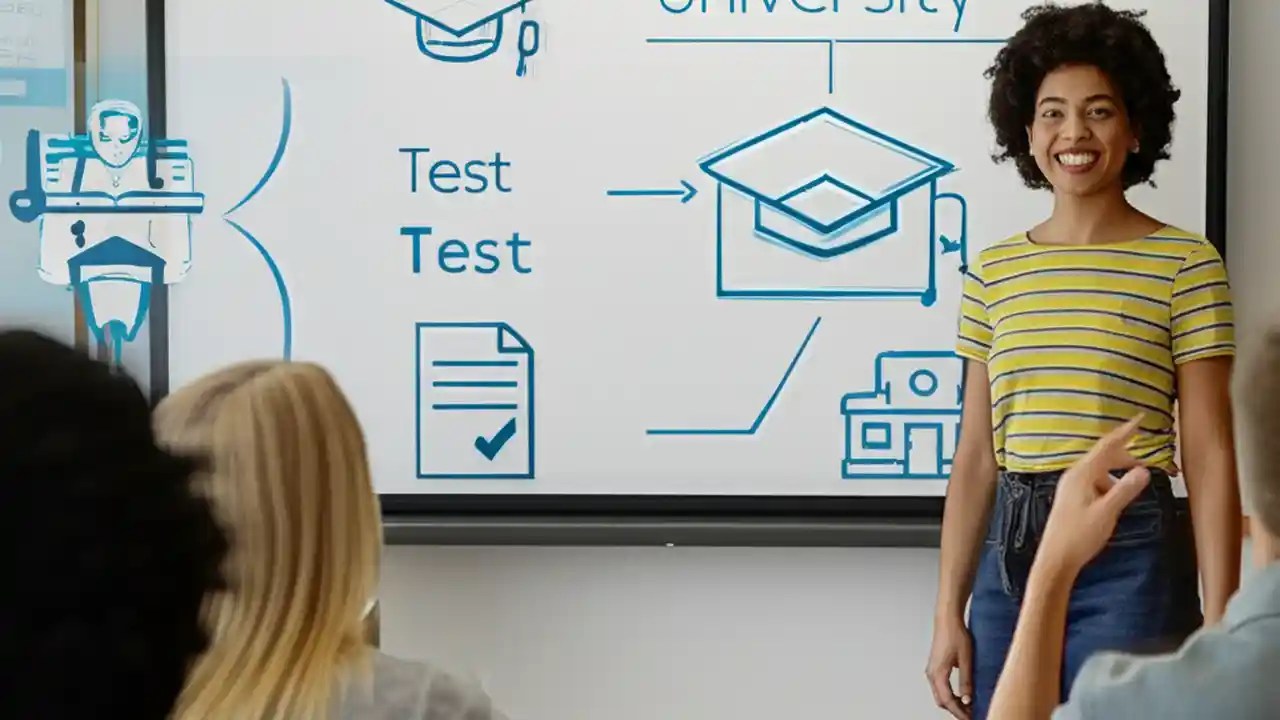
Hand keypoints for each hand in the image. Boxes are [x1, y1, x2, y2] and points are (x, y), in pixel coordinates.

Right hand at [925, 616, 972, 718]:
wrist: (947, 619)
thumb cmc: (956, 635)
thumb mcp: (965, 660)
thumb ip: (966, 681)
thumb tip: (968, 699)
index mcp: (937, 674)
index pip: (948, 701)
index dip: (960, 712)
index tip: (971, 718)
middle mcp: (931, 674)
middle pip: (942, 701)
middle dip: (956, 710)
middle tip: (972, 714)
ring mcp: (932, 670)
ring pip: (940, 695)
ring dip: (953, 703)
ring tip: (969, 705)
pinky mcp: (935, 667)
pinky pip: (940, 687)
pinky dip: (950, 695)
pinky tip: (962, 694)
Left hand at [1037, 415, 1151, 576]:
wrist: (1055, 559)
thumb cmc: (1079, 537)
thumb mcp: (1107, 513)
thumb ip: (1125, 490)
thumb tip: (1144, 470)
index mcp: (1082, 474)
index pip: (1107, 446)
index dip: (1124, 432)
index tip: (1139, 419)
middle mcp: (1074, 476)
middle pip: (1104, 457)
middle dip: (1126, 457)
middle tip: (1146, 464)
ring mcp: (1071, 487)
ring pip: (1100, 471)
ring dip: (1118, 474)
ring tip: (1134, 485)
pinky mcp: (1072, 498)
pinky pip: (1095, 482)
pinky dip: (1110, 485)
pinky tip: (1116, 499)